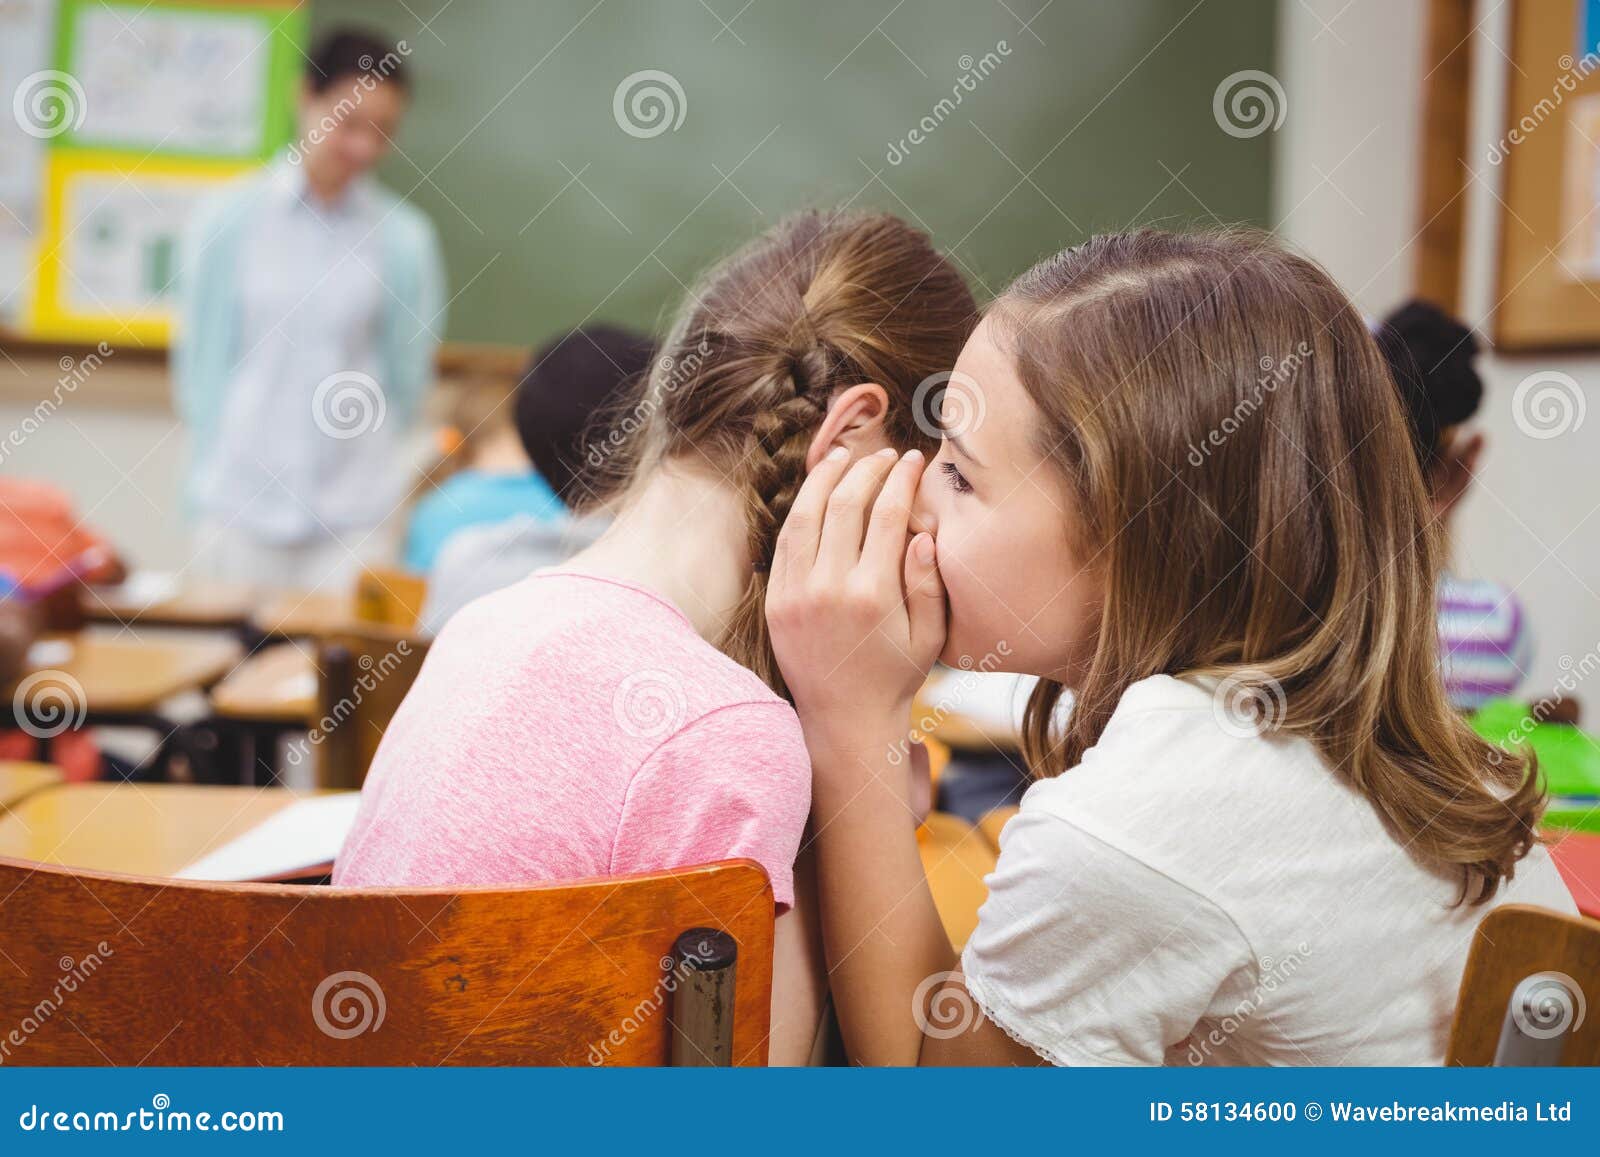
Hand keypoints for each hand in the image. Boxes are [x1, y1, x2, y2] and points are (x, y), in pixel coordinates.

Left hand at [766, 447, 945, 754]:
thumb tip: (923, 533)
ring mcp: (796, 593)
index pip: (887, 515)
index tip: (913, 460)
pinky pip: (786, 542)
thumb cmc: (896, 676)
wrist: (844, 719)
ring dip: (825, 478)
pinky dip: (802, 510)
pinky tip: (817, 494)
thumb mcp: (929, 636)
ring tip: (844, 457)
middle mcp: (829, 588)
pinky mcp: (776, 601)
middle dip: (867, 469)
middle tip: (885, 455)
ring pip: (806, 514)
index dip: (901, 479)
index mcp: (873, 594)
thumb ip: (928, 583)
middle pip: (845, 504)